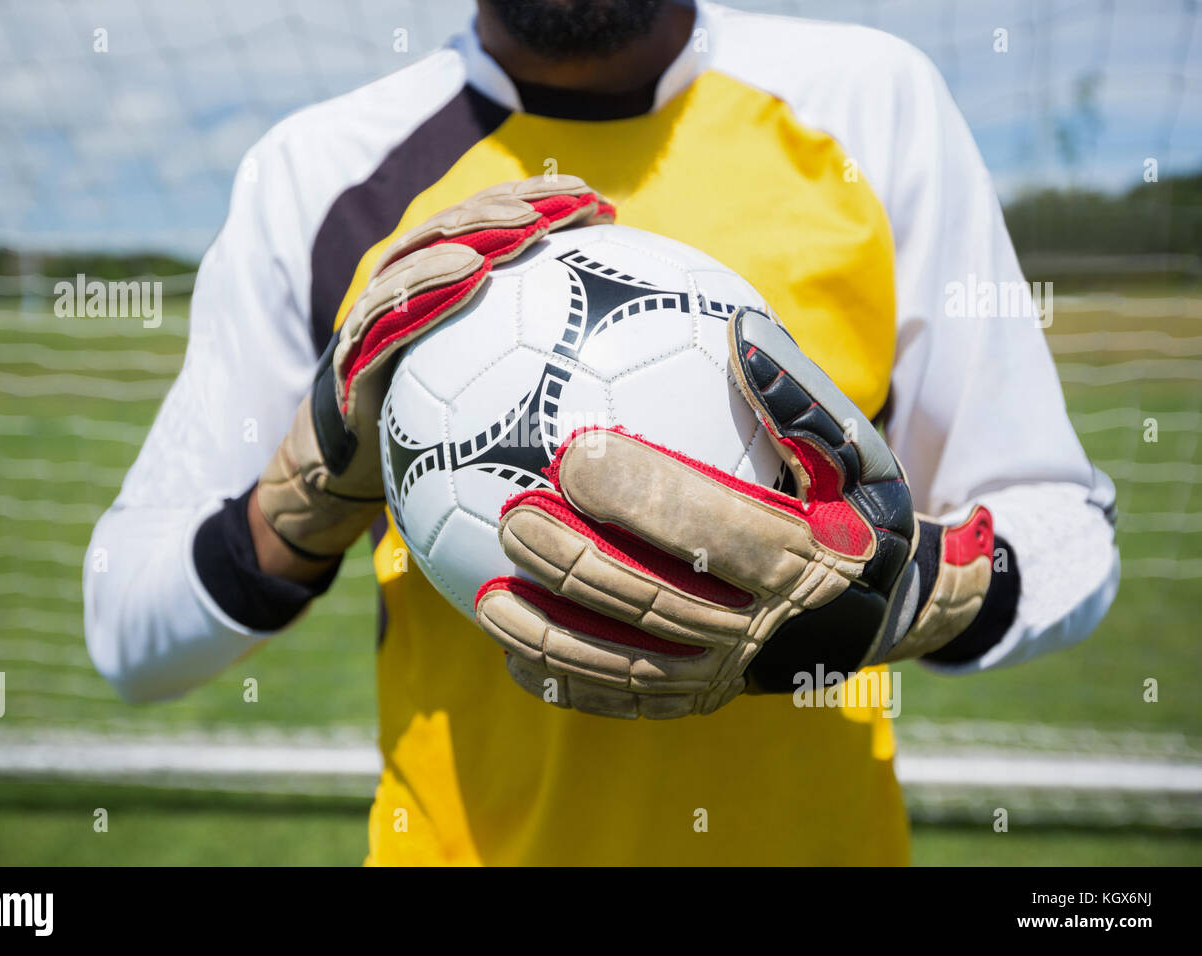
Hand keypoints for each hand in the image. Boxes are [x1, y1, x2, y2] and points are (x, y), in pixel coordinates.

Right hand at [255, 174, 615, 558]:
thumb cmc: (434, 430)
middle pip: (465, 224)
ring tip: (526, 222)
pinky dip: (431, 280)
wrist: (353, 465)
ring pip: (429, 249)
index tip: (596, 201)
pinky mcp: (356, 343)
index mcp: (443, 283)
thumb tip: (617, 367)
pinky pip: (394, 302)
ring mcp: (381, 309)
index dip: (542, 203)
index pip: (495, 227)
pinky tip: (472, 272)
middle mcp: (410, 283)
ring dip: (480, 226)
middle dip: (519, 202)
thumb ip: (536, 365)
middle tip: (570, 199)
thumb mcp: (493, 395)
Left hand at [475, 306, 994, 717]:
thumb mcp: (854, 448)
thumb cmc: (856, 506)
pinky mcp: (705, 698)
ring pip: (629, 667)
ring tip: (489, 601)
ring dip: (554, 637)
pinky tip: (514, 655)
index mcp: (804, 559)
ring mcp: (731, 673)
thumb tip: (737, 329)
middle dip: (577, 563)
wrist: (885, 606)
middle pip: (655, 601)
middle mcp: (764, 627)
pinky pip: (627, 701)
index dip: (643, 495)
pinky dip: (570, 683)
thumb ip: (795, 394)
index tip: (577, 452)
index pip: (714, 529)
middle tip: (514, 517)